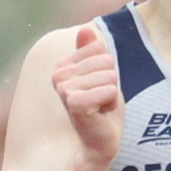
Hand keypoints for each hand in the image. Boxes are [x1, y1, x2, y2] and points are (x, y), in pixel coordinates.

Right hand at [52, 24, 124, 169]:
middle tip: (100, 101)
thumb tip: (84, 28)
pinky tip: (100, 114)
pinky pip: (110, 90)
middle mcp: (59, 75)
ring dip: (111, 95)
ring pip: (110, 76)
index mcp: (63, 66)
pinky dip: (111, 104)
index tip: (98, 89)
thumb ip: (92, 52)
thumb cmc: (102, 108)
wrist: (101, 142)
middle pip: (106, 61)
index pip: (100, 49)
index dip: (107, 71)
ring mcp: (65, 89)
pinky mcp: (74, 103)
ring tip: (100, 108)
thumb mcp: (100, 74)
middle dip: (111, 83)